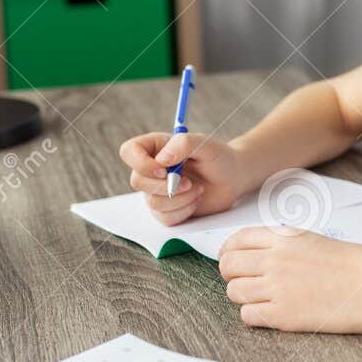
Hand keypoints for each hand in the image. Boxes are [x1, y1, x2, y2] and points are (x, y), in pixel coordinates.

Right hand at [119, 130, 245, 225]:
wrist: (233, 179)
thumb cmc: (219, 157)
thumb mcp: (205, 144)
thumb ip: (183, 144)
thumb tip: (161, 160)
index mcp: (155, 147)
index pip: (129, 151)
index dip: (141, 163)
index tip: (165, 168)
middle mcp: (151, 169)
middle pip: (137, 181)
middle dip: (165, 186)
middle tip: (190, 182)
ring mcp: (156, 191)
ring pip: (152, 203)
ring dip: (180, 199)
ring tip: (198, 189)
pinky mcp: (166, 210)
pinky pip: (164, 218)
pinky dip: (184, 211)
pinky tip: (196, 199)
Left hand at [216, 226, 361, 333]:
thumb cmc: (351, 264)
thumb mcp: (312, 240)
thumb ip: (281, 244)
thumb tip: (252, 255)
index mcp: (283, 237)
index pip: (236, 241)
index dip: (228, 252)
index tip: (231, 260)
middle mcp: (275, 260)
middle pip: (229, 267)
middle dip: (232, 275)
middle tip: (245, 281)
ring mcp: (277, 288)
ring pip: (234, 292)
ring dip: (244, 296)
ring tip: (263, 298)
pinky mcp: (282, 315)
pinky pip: (247, 316)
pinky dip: (254, 316)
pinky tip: (271, 312)